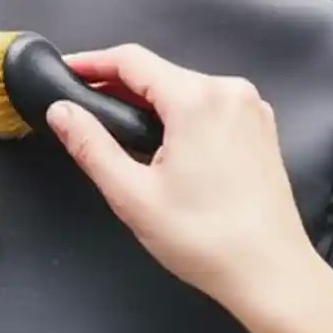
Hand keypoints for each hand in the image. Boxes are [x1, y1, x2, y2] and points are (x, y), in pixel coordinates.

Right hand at [48, 44, 332, 332]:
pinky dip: (180, 115)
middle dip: (118, 85)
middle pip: (159, 73)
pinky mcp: (259, 129)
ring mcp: (250, 109)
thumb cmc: (206, 239)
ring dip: (149, 103)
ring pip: (184, 89)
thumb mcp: (132, 194)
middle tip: (84, 107)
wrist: (269, 273)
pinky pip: (209, 106)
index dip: (92, 62)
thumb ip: (91, 145)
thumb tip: (62, 112)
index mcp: (196, 100)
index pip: (132, 60)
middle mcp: (229, 93)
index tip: (67, 70)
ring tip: (118, 129)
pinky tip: (162, 144)